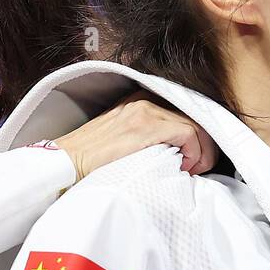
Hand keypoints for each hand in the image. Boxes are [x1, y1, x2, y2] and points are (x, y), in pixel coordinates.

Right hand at [53, 92, 218, 181]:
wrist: (65, 163)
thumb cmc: (90, 160)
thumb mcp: (121, 139)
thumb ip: (147, 137)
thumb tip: (175, 152)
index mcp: (139, 101)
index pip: (183, 112)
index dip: (197, 137)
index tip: (192, 160)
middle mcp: (144, 99)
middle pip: (193, 116)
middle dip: (204, 145)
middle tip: (197, 168)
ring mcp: (145, 109)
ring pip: (195, 125)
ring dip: (201, 152)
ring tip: (191, 170)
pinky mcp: (146, 124)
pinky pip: (188, 133)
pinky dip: (195, 153)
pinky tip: (185, 168)